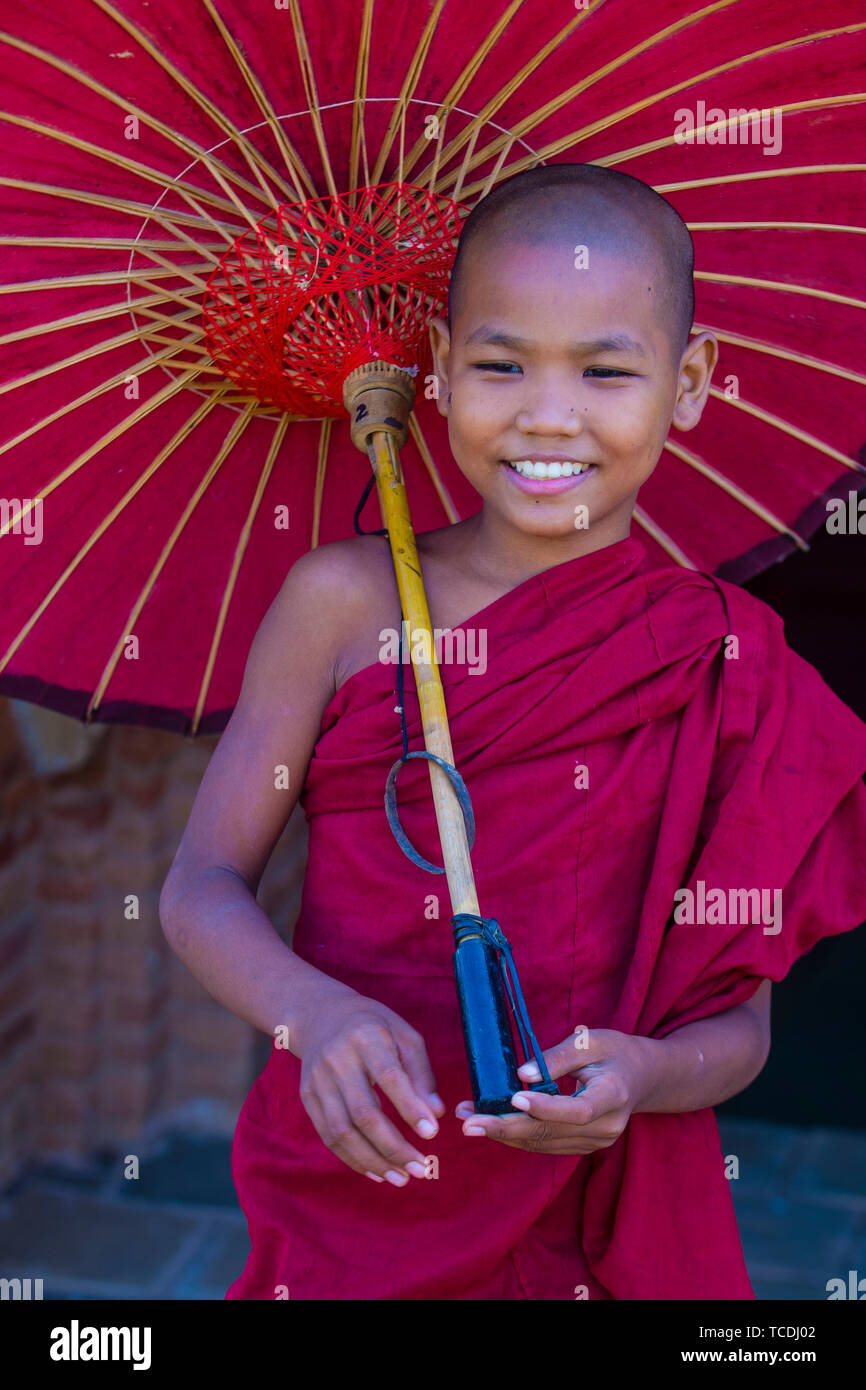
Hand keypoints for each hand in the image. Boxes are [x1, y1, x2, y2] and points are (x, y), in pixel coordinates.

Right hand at [295, 983, 445, 1185]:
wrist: (320, 1015)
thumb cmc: (373, 1025)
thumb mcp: (403, 1034)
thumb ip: (420, 1073)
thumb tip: (436, 1114)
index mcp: (365, 1036)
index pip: (388, 1076)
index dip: (409, 1107)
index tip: (432, 1133)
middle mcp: (336, 1059)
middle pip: (363, 1112)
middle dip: (393, 1146)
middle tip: (420, 1168)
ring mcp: (317, 1080)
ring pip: (342, 1131)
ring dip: (373, 1160)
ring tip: (401, 1177)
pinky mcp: (307, 1097)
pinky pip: (328, 1135)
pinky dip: (352, 1158)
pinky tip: (376, 1171)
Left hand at [455, 1027, 656, 1154]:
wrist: (641, 1078)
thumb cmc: (614, 1052)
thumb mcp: (591, 1041)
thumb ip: (557, 1058)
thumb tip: (521, 1076)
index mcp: (614, 1095)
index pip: (578, 1109)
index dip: (545, 1108)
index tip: (513, 1098)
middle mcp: (606, 1127)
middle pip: (551, 1133)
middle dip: (505, 1128)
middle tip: (468, 1122)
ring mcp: (595, 1142)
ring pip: (543, 1143)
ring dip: (503, 1133)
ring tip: (468, 1119)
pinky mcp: (582, 1146)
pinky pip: (545, 1145)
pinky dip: (515, 1136)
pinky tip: (490, 1124)